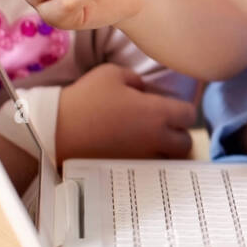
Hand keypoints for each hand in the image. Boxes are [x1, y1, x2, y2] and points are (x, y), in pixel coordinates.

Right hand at [55, 63, 194, 164]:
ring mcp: (142, 159)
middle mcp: (155, 139)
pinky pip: (150, 172)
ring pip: (170, 162)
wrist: (57, 130)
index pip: (189, 115)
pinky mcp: (127, 172)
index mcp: (156, 113)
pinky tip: (137, 154)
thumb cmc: (85, 98)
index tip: (172, 108)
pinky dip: (149, 164)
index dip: (183, 110)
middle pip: (186, 144)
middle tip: (166, 128)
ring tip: (152, 143)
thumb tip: (146, 91)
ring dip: (167, 153)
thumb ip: (137, 80)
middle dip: (180, 135)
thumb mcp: (112, 74)